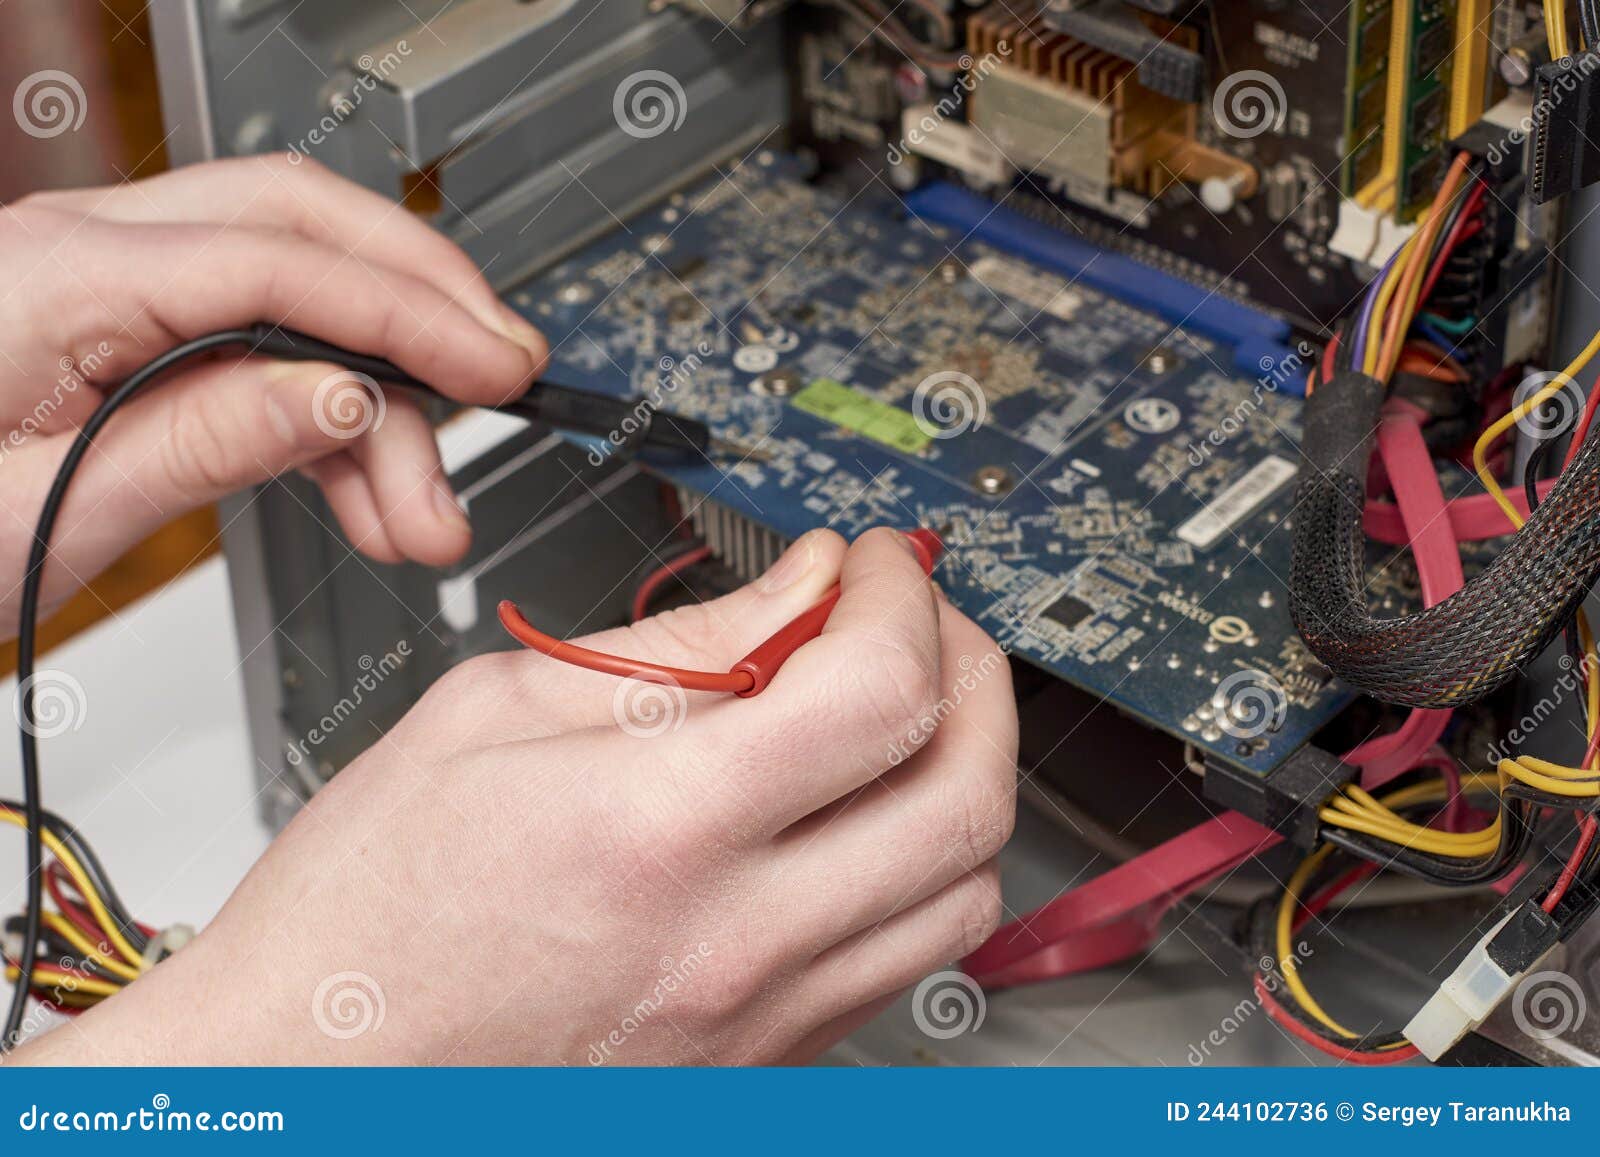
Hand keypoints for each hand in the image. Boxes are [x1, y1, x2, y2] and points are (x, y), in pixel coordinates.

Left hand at [0, 154, 547, 630]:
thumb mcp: (43, 517)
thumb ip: (203, 445)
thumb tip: (343, 400)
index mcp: (50, 279)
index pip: (278, 262)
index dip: (406, 312)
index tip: (493, 369)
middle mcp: (84, 254)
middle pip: (301, 224)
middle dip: (421, 301)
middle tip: (502, 380)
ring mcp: (107, 286)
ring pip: (295, 292)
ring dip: (379, 400)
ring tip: (420, 519)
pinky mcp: (124, 333)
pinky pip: (258, 344)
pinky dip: (327, 418)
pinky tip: (366, 494)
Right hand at [17, 530, 1018, 1063]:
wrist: (311, 1074)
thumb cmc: (365, 914)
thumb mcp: (492, 719)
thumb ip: (676, 646)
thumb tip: (797, 588)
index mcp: (656, 828)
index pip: (877, 691)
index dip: (905, 600)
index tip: (878, 565)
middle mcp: (732, 940)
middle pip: (965, 796)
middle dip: (973, 675)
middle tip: (923, 621)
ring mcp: (759, 1017)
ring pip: (961, 890)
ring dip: (961, 774)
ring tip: (901, 711)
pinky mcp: (762, 1059)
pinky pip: (903, 959)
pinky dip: (915, 866)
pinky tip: (855, 814)